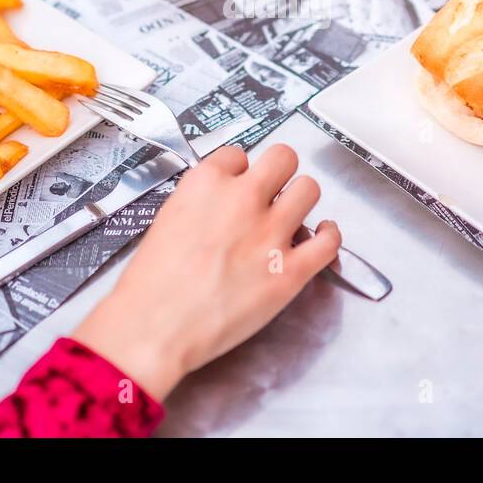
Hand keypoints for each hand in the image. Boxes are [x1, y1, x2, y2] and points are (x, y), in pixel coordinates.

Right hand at [71, 143, 340, 401]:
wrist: (156, 328)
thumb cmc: (152, 284)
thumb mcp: (166, 220)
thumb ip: (200, 202)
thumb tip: (222, 203)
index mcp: (206, 183)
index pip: (239, 155)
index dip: (240, 172)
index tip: (239, 185)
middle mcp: (243, 199)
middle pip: (283, 158)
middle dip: (278, 173)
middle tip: (273, 191)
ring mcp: (270, 234)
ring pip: (309, 189)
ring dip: (302, 199)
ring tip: (294, 213)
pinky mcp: (291, 271)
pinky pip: (329, 240)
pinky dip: (329, 235)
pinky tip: (321, 236)